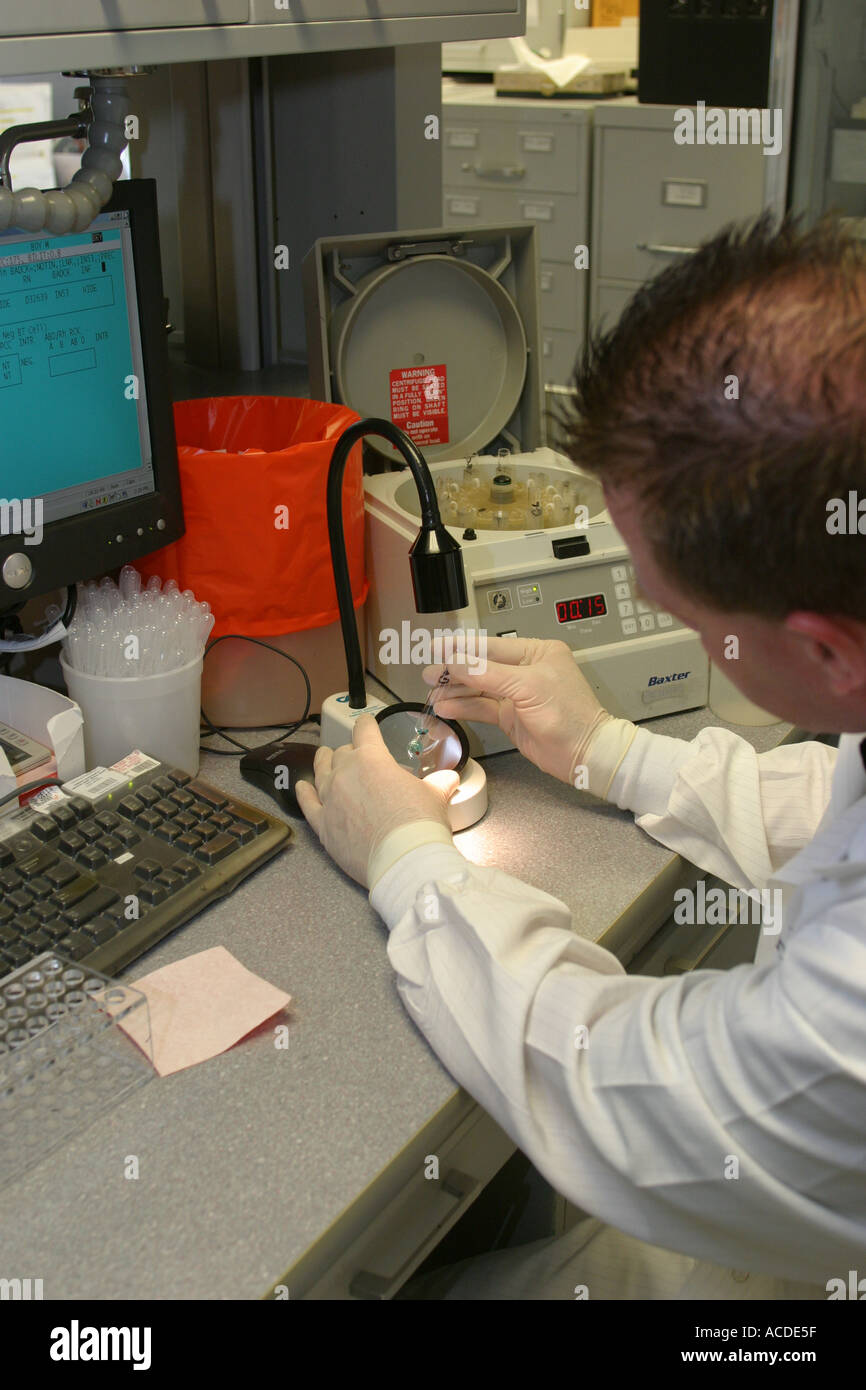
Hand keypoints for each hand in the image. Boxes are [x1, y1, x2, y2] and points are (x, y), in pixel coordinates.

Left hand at [296, 713, 458, 886]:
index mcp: (372, 758)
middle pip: (342, 754)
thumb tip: (449, 779)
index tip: (366, 724)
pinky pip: (307, 804)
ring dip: (323, 763)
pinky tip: (301, 787)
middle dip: (349, 752)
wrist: (403, 858)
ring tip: (324, 757)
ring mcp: (330, 798)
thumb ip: (438, 783)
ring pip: (321, 772)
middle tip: (356, 757)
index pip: (364, 730)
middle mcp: (345, 773)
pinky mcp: (323, 824)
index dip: (366, 724)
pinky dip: (303, 794)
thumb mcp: (435, 796)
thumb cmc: (419, 824)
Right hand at [428, 635, 611, 784]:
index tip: (437, 648)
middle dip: (454, 671)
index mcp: (536, 652)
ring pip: (478, 688)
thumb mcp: (528, 686)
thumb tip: (457, 662)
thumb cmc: (571, 716)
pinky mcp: (511, 716)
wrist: (584, 754)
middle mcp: (526, 670)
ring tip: (433, 694)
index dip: (462, 648)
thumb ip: (488, 673)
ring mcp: (517, 694)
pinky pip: (482, 707)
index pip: (491, 646)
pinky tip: (447, 707)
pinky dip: (464, 707)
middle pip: (481, 666)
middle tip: (430, 674)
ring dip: (455, 691)